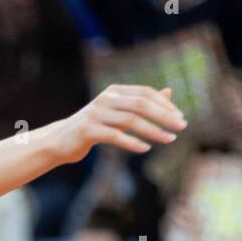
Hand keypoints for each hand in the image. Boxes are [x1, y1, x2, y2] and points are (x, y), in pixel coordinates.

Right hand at [51, 85, 185, 163]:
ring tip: (169, 139)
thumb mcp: (118, 113)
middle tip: (181, 127)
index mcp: (114, 91)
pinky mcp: (88, 131)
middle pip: (140, 104)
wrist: (60, 141)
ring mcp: (95, 114)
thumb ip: (141, 104)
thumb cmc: (93, 128)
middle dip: (164, 116)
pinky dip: (132, 142)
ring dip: (153, 130)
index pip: (145, 93)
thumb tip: (169, 92)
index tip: (180, 118)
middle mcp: (105, 99)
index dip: (165, 104)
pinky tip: (145, 148)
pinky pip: (114, 136)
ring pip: (130, 120)